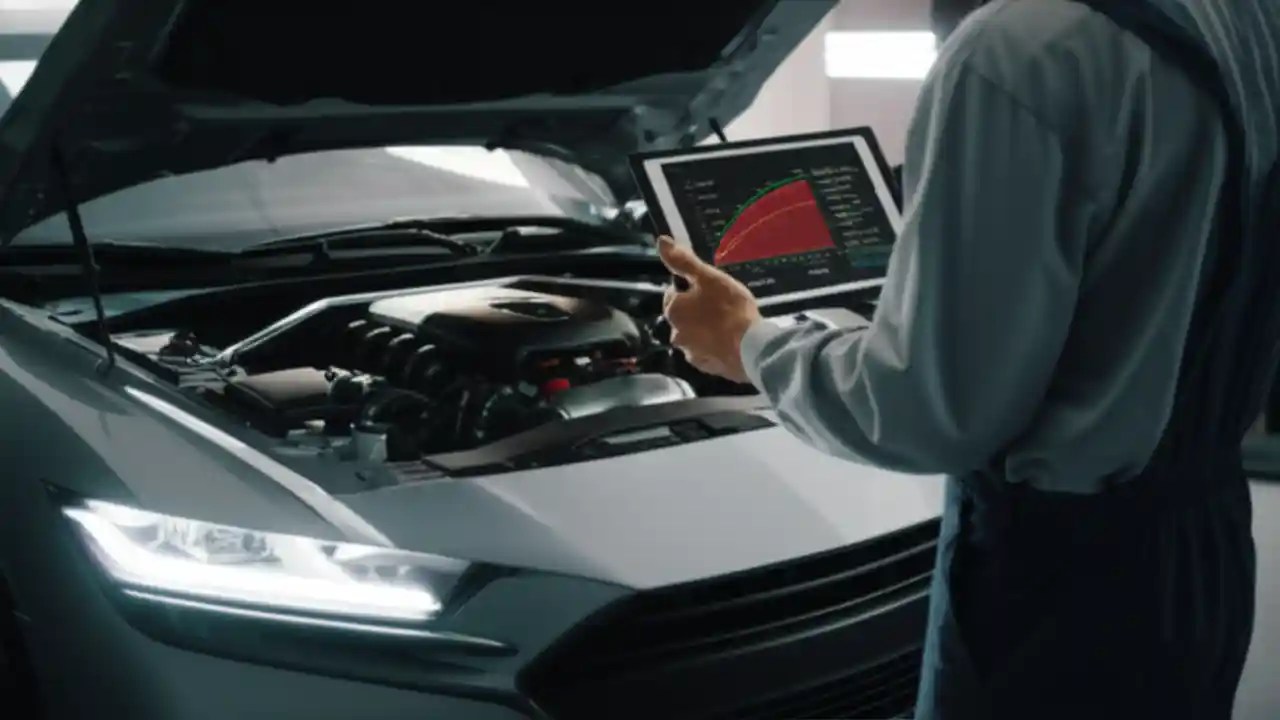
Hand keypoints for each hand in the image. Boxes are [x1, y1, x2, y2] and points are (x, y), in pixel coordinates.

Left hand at [657, 236, 762, 383]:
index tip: (710, 288)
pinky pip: (706, 352)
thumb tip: (661, 241)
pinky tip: (730, 341)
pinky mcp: (705, 367)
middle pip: (683, 315)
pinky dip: (714, 346)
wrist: (752, 348)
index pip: (673, 293)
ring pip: (694, 335)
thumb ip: (683, 261)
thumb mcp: (709, 278)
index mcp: (673, 310)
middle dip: (697, 309)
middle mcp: (675, 334)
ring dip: (705, 329)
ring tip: (728, 324)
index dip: (692, 288)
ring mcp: (690, 353)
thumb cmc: (730, 308)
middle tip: (722, 305)